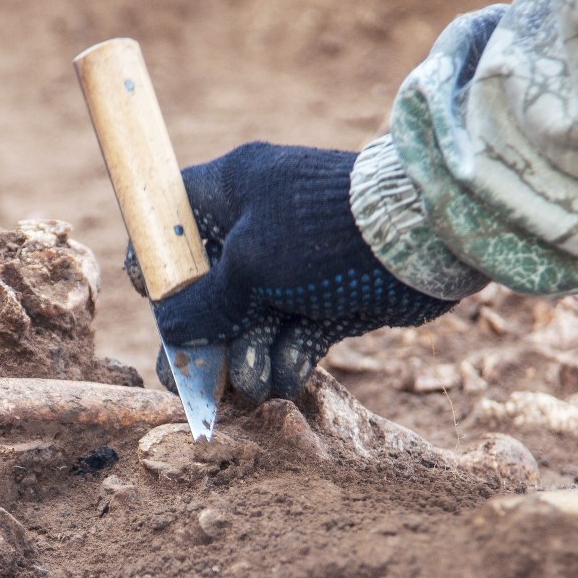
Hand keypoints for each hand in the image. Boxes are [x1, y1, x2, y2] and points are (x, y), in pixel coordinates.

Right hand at [126, 142, 457, 400]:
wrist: (422, 242)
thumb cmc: (323, 232)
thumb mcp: (248, 264)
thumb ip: (202, 302)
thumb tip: (169, 330)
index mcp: (229, 192)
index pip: (171, 224)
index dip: (156, 266)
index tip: (158, 303)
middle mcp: (255, 227)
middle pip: (206, 291)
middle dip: (202, 339)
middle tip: (192, 383)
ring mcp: (291, 266)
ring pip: (247, 323)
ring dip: (245, 359)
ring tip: (252, 385)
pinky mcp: (325, 300)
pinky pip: (288, 337)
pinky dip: (284, 361)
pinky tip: (285, 378)